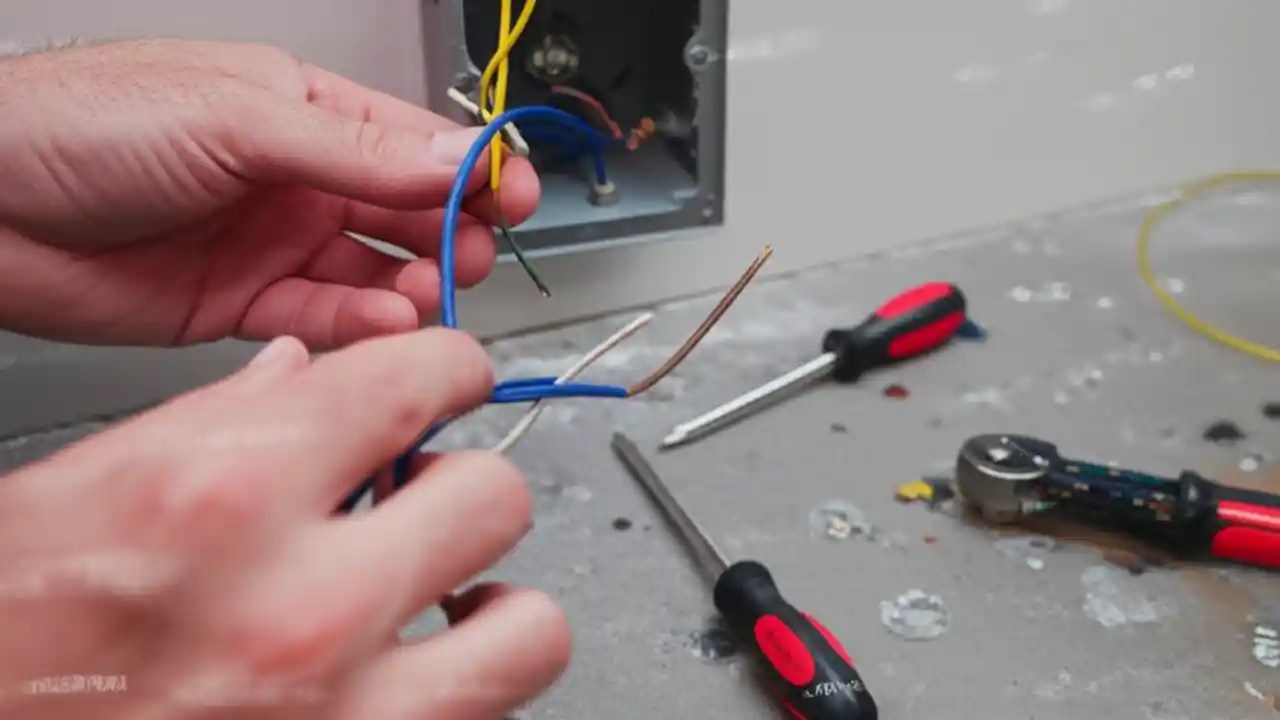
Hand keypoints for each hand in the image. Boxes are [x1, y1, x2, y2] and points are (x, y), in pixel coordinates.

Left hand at [0, 39, 537, 348]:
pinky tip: (382, 322)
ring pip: (371, 273)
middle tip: (473, 255)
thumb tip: (457, 158)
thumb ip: (356, 151)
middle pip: (405, 213)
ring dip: (410, 287)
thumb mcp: (239, 119)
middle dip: (450, 235)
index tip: (517, 197)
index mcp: (301, 111)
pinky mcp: (243, 304)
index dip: (470, 170)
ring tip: (427, 295)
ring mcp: (272, 243)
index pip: (411, 142)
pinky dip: (359, 324)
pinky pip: (323, 316)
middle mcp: (294, 179)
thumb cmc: (83, 126)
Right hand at [0, 332, 569, 718]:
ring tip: (450, 602)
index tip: (450, 381)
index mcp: (219, 497)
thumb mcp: (74, 495)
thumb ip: (211, 425)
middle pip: (495, 498)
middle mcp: (297, 609)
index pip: (416, 381)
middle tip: (423, 502)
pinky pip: (485, 718)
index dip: (449, 370)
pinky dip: (462, 691)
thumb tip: (299, 375)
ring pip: (531, 632)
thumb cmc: (3, 643)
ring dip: (496, 608)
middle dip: (460, 488)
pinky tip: (406, 676)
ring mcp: (342, 716)